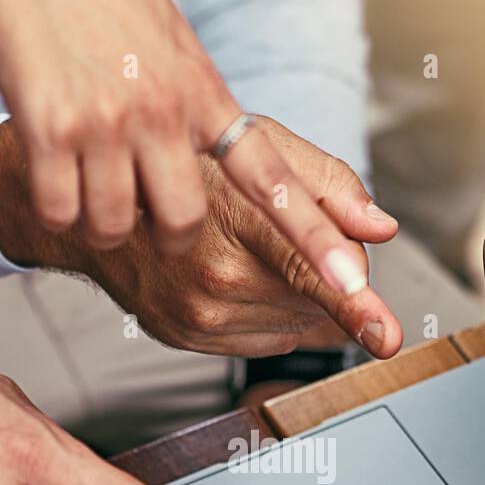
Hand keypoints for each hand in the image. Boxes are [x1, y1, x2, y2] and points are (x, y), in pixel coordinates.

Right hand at [0, 0, 369, 292]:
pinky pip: (61, 211)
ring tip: (85, 169)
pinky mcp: (48, 127)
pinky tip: (50, 166)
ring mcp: (106, 120)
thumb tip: (263, 174)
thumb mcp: (177, 46)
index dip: (316, 236)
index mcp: (205, 93)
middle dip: (160, 237)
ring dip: (97, 220)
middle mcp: (164, 111)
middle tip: (140, 205)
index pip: (274, 179)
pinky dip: (54, 207)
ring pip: (113, 227)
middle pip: (180, 226)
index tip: (355, 286)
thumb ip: (216, 114)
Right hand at [0, 114, 403, 358]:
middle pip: (317, 298)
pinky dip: (268, 314)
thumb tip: (381, 228)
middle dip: (324, 271)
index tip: (385, 336)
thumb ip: (329, 185)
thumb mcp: (259, 143)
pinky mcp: (188, 338)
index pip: (312, 268)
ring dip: (295, 295)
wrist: (99, 201)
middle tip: (282, 233)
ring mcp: (199, 314)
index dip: (356, 305)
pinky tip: (239, 276)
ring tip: (251, 251)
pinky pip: (265, 341)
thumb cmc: (184, 161)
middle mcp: (217, 275)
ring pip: (296, 324)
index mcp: (240, 218)